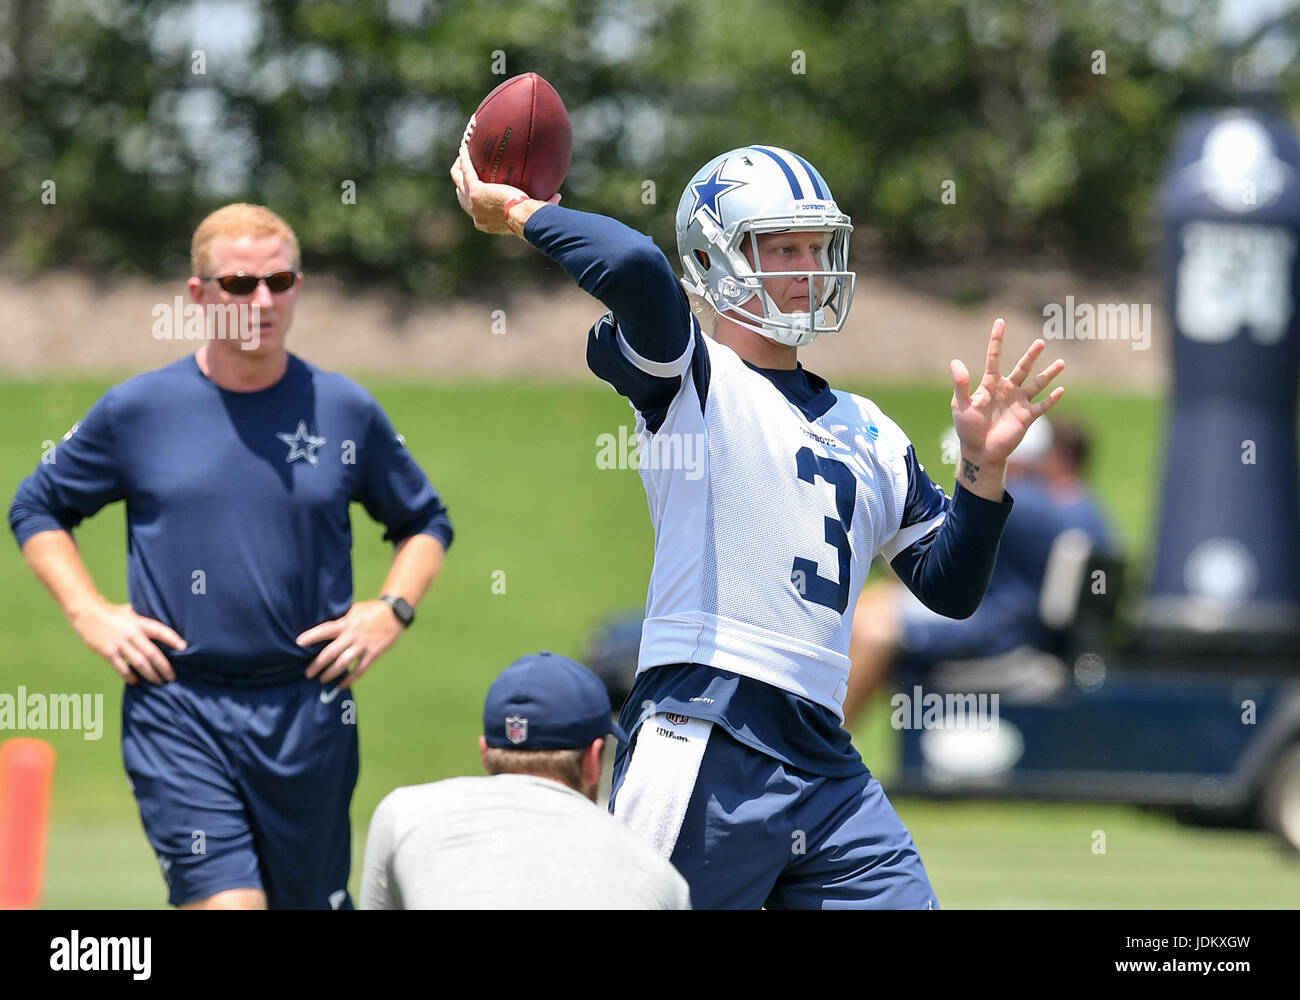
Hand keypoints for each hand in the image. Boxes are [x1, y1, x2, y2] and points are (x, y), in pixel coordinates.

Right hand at [70, 600, 183, 684]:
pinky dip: (130, 676)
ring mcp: (119, 643)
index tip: (184, 648)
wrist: (86, 613)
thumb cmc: (112, 612)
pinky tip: (136, 681)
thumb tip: (162, 625)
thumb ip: (144, 620)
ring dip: (150, 674)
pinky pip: (121, 667)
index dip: (173, 639)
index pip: (160, 630)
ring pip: (139, 662)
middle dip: (164, 666)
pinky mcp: (107, 652)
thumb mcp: (131, 611)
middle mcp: (130, 633)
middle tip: (172, 676)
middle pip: (152, 652)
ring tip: (159, 682)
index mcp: (138, 622)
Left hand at [297, 600, 405, 689]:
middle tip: (308, 673)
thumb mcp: (354, 611)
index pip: (325, 629)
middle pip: (331, 652)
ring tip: (322, 680)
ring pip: (343, 662)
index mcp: (346, 622)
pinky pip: (360, 669)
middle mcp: (353, 634)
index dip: (311, 636)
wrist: (395, 613)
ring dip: (331, 673)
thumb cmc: (371, 611)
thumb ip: (341, 621)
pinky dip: (350, 678)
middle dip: (318, 664)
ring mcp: (363, 645)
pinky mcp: (373, 653)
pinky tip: (342, 685)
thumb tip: (324, 630)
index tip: (298, 642)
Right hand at [449, 143, 559, 234]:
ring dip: (458, 169)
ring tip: (461, 158)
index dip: (472, 199)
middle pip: (461, 195)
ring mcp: (472, 202)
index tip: (477, 189)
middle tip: (464, 171)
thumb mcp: (533, 212)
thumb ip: (542, 204)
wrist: (521, 217)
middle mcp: (474, 213)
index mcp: (484, 222)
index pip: (474, 210)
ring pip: (458, 181)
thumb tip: (557, 196)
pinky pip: (467, 170)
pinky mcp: (475, 190)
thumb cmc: (530, 219)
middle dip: (461, 183)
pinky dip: (465, 159)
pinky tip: (464, 148)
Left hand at [950, 318, 1064, 467]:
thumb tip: (955, 362)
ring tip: (1061, 362)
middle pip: (1022, 368)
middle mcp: (1007, 390)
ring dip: (1049, 374)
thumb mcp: (961, 405)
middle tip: (1040, 342)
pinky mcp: (1027, 417)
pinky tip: (1061, 390)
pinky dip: (1052, 399)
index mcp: (990, 384)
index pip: (995, 358)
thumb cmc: (967, 428)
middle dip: (1031, 356)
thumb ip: (961, 384)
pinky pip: (1042, 406)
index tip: (1000, 321)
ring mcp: (1019, 403)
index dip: (997, 340)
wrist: (979, 451)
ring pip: (1037, 384)